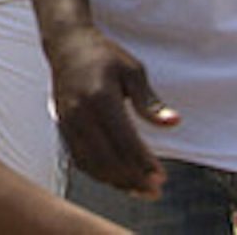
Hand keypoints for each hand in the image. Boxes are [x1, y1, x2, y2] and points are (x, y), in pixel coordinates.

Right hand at [47, 25, 179, 197]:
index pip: (125, 141)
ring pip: (93, 164)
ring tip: (140, 191)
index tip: (162, 178)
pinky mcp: (63, 127)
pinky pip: (80, 159)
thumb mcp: (133, 72)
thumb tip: (174, 123)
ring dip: (117, 182)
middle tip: (155, 191)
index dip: (144, 164)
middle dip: (133, 179)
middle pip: (108, 158)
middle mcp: (80, 113)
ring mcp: (68, 121)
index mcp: (100, 97)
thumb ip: (150, 102)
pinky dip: (99, 174)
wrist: (67, 45)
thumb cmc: (105, 56)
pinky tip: (118, 179)